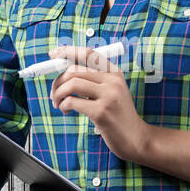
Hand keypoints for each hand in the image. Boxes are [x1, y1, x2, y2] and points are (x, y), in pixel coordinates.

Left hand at [48, 44, 153, 163]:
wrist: (136, 138)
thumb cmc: (118, 116)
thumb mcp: (112, 93)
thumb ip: (94, 81)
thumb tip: (65, 72)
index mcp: (115, 73)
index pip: (88, 53)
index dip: (68, 51)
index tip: (53, 54)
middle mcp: (113, 81)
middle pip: (75, 70)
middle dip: (58, 81)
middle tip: (54, 94)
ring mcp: (108, 96)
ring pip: (71, 84)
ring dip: (58, 94)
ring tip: (58, 104)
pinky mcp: (101, 112)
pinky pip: (71, 102)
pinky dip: (63, 105)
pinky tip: (66, 112)